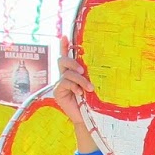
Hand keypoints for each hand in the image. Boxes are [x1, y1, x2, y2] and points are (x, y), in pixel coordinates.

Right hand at [55, 36, 95, 150]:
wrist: (87, 118)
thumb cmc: (91, 102)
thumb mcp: (91, 86)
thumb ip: (89, 76)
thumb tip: (96, 65)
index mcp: (72, 73)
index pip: (67, 56)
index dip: (64, 46)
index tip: (64, 36)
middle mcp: (64, 76)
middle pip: (62, 60)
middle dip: (72, 62)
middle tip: (82, 70)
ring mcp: (60, 84)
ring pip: (66, 73)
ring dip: (80, 79)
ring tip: (89, 88)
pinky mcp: (57, 91)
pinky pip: (64, 83)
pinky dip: (74, 87)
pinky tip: (80, 94)